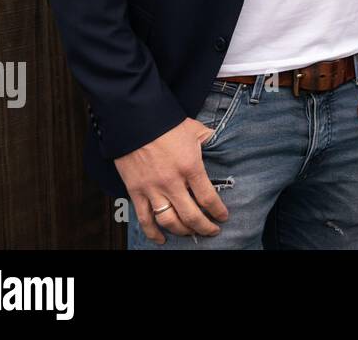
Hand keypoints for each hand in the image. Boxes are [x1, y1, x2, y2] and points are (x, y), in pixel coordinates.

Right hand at [115, 119, 229, 244]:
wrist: (135, 119)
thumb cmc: (166, 122)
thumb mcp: (194, 129)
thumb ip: (208, 139)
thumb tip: (218, 142)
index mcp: (190, 167)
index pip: (208, 198)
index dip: (218, 211)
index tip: (223, 217)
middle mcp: (172, 182)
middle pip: (191, 216)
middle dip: (204, 227)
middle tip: (211, 231)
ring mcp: (152, 189)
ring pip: (169, 221)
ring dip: (182, 231)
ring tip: (191, 233)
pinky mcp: (135, 191)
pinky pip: (144, 218)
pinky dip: (152, 232)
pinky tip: (161, 239)